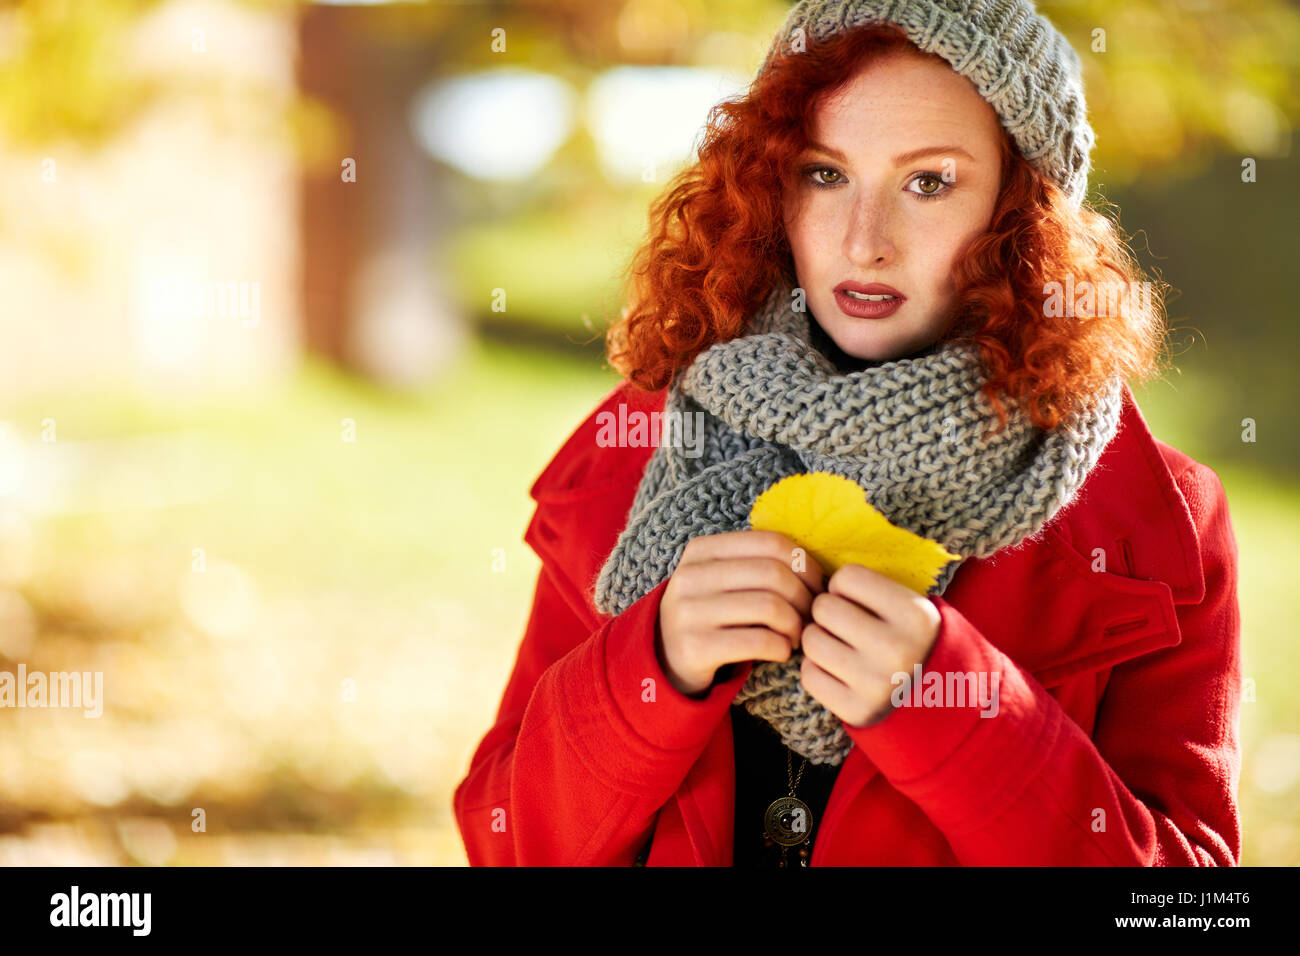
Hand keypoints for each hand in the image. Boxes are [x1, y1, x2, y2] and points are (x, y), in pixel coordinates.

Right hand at [656, 530, 825, 697]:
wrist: (665, 657)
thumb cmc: (711, 613)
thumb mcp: (721, 578)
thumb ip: (756, 562)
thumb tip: (814, 564)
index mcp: (702, 550)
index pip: (770, 543)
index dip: (805, 565)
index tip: (816, 587)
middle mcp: (690, 576)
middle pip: (774, 574)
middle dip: (805, 597)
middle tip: (810, 616)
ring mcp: (690, 612)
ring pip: (770, 607)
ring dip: (796, 625)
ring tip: (796, 635)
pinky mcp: (696, 647)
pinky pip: (759, 641)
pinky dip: (782, 647)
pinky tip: (782, 651)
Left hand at [799, 563, 941, 727]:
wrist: (938, 700)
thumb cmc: (910, 640)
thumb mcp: (910, 606)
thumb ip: (871, 588)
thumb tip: (810, 574)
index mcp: (915, 615)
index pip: (847, 577)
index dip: (845, 586)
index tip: (857, 601)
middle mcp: (898, 650)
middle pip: (823, 607)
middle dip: (828, 612)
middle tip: (844, 625)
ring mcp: (876, 684)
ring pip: (811, 640)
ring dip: (820, 640)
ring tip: (841, 646)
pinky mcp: (857, 711)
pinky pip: (808, 675)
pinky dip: (817, 670)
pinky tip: (839, 672)